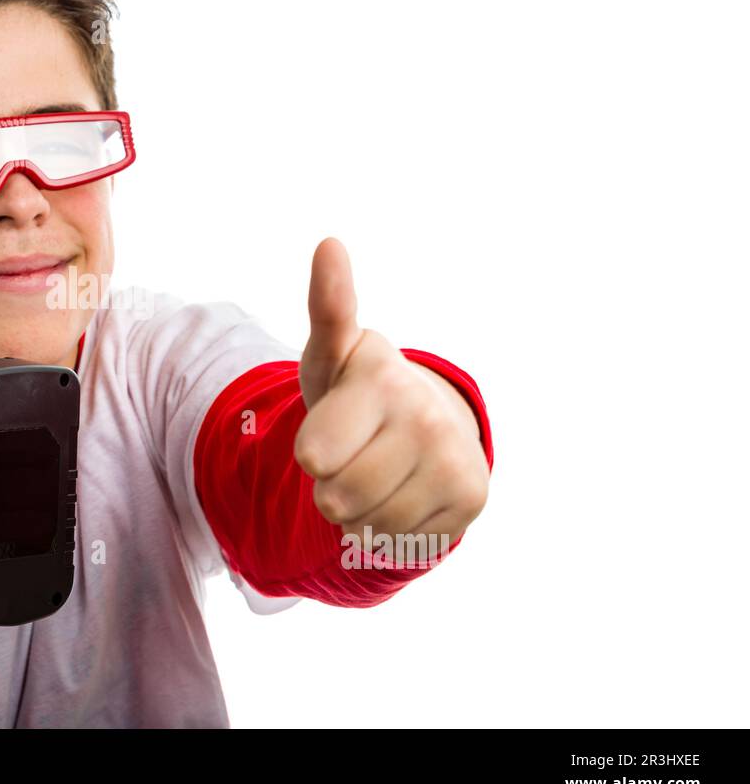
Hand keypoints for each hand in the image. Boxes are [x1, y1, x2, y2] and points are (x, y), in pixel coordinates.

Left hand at [294, 238, 488, 564]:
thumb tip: (329, 242)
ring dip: (359, 510)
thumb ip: (327, 307)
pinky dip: (391, 526)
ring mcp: (455, 459)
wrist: (420, 423)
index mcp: (384, 378)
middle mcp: (426, 416)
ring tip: (376, 471)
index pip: (312, 457)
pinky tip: (404, 490)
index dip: (311, 451)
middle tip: (353, 453)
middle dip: (331, 485)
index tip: (333, 424)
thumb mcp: (331, 354)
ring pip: (366, 525)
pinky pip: (399, 541)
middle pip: (334, 499)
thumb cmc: (357, 389)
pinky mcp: (472, 498)